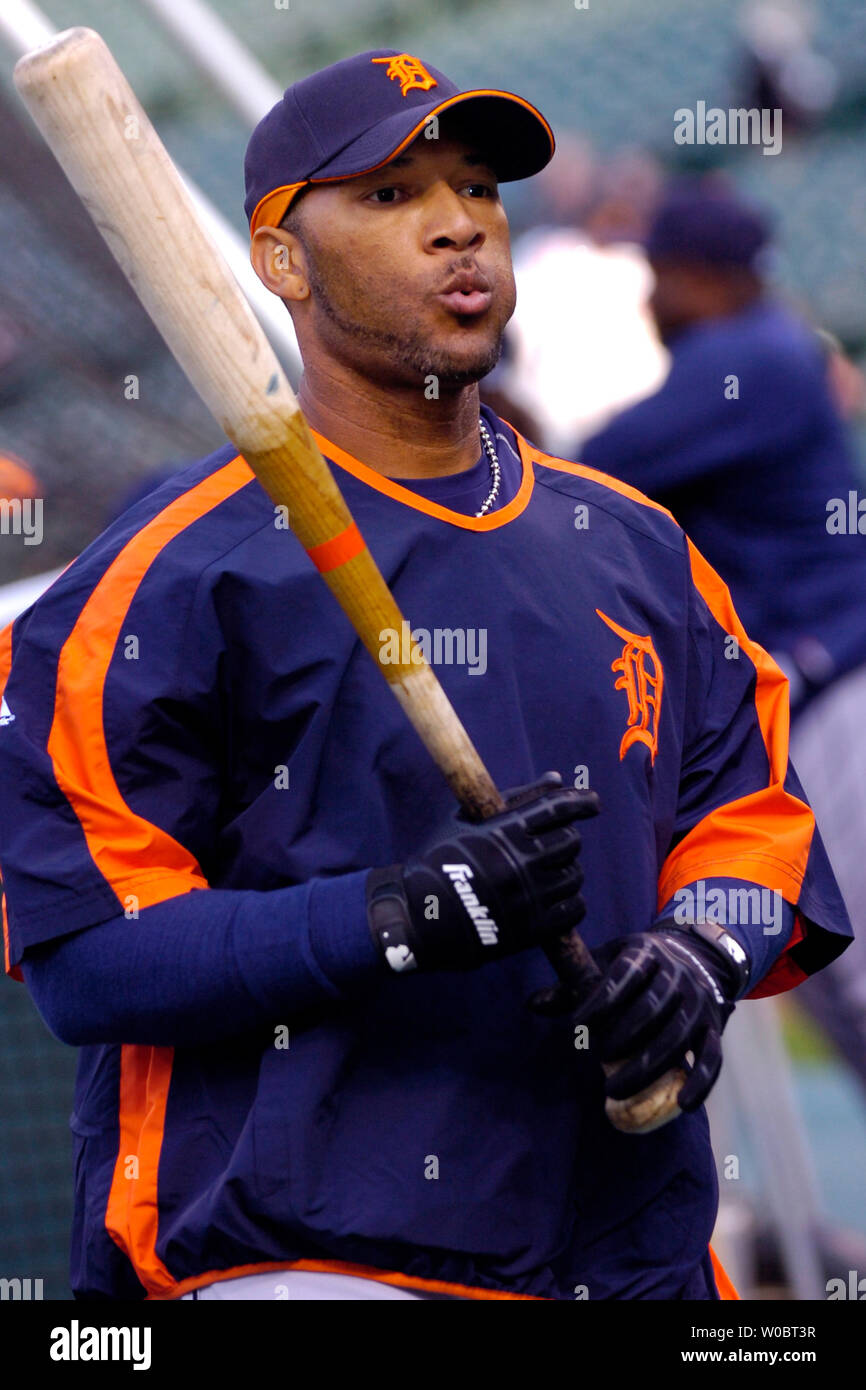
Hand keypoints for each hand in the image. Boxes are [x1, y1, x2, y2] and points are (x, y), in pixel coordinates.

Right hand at [366, 771, 599, 973]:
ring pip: (574, 875)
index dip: (582, 801)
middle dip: (566, 837)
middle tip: (552, 843)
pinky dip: (570, 901)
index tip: (593, 802)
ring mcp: (528, 898)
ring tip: (546, 872)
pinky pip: (573, 909)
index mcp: (503, 832)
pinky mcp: (531, 929)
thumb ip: (514, 798)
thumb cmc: (439, 861)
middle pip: (571, 841)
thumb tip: (558, 779)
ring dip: (566, 870)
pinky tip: (552, 897)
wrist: (417, 918)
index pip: (557, 809)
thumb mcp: (465, 821)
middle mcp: (519, 863)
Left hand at [535, 921, 749, 1110]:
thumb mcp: (607, 961)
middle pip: (651, 1010)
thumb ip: (574, 984)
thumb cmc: (638, 965)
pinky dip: (701, 1082)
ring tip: (617, 1090)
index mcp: (646, 953)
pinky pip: (713, 1057)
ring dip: (650, 1068)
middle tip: (599, 1062)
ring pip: (678, 1036)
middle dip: (623, 1040)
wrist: (695, 955)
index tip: (577, 1028)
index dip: (600, 1003)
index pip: (624, 976)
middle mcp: (677, 974)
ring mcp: (699, 1001)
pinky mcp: (714, 1026)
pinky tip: (682, 1105)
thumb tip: (533, 1003)